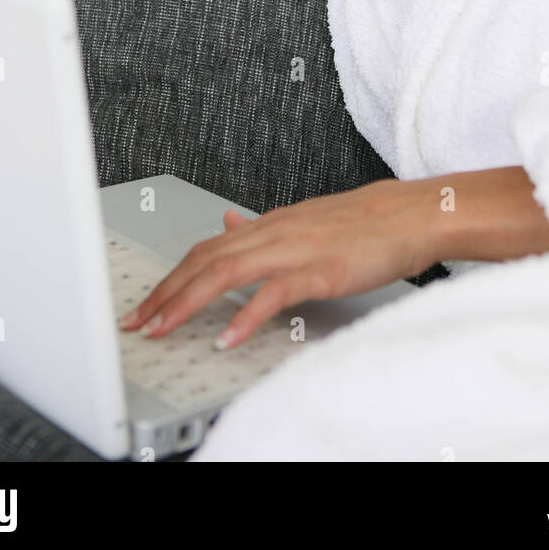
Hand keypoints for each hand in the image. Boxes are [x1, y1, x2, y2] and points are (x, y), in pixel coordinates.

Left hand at [118, 178, 444, 349]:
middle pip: (205, 260)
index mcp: (269, 224)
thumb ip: (262, 228)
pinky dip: (247, 316)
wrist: (410, 213)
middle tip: (138, 322)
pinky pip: (275, 293)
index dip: (170, 277)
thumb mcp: (303, 220)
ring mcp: (296, 249)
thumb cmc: (364, 222)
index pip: (205, 249)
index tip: (146, 304)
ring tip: (164, 328)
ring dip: (189, 302)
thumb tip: (229, 223)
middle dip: (166, 293)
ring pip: (227, 272)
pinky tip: (228, 336)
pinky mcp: (321, 270)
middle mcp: (274, 232)